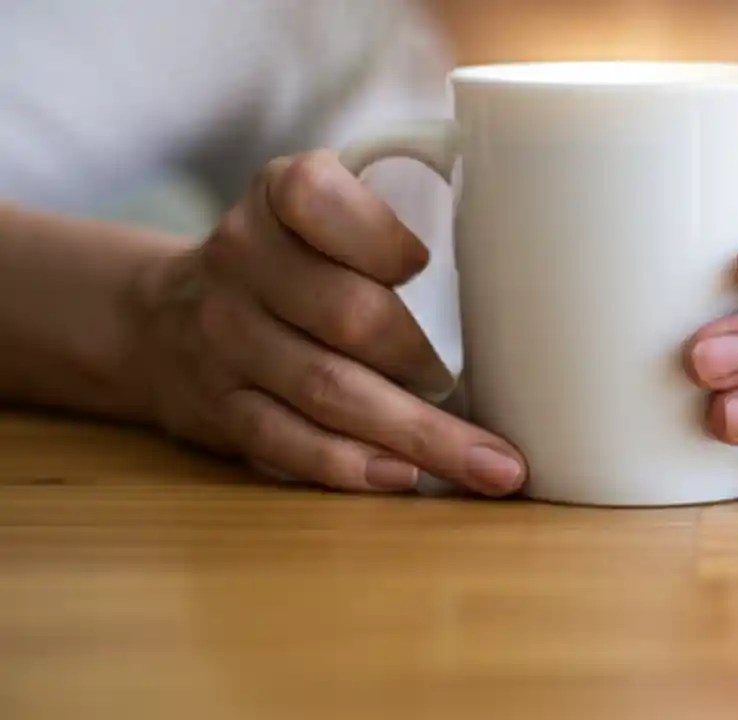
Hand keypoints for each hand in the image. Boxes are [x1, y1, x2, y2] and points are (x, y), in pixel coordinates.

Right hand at [131, 151, 525, 494]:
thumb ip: (400, 205)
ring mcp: (225, 339)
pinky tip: (405, 479)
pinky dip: (351, 465)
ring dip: (418, 435)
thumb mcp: (320, 208)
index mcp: (277, 196)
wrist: (162, 323)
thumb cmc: (289, 262)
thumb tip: (531, 243)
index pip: (316, 197)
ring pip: (327, 390)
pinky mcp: (220, 406)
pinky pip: (286, 442)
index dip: (378, 238)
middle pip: (346, 316)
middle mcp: (241, 261)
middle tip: (490, 402)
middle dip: (425, 364)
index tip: (423, 266)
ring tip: (490, 468)